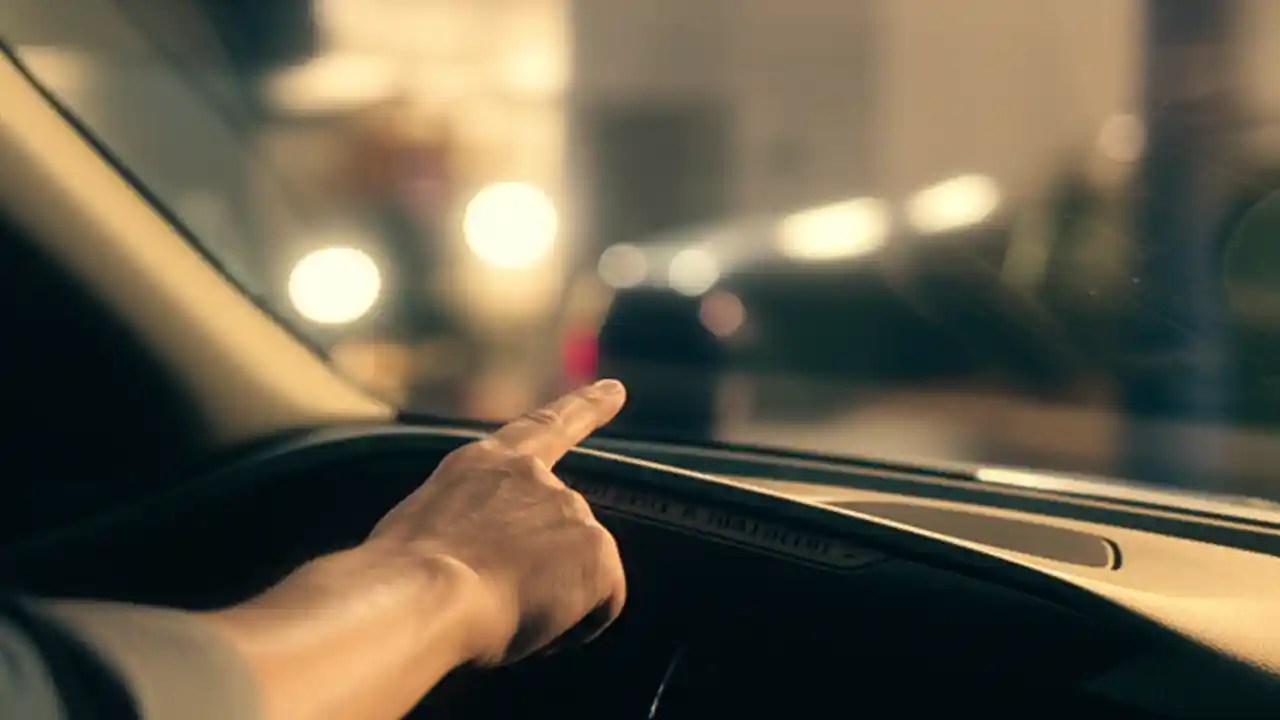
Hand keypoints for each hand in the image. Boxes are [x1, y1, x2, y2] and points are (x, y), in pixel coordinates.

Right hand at [367, 379, 628, 664]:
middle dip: (544, 565)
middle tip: (496, 597)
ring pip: (579, 570)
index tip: (616, 391)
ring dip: (553, 595)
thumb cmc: (403, 576)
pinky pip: (602, 604)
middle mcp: (536, 478)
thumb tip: (475, 557)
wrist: (420, 592)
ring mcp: (570, 510)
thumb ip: (470, 523)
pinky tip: (534, 625)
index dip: (584, 408)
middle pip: (562, 527)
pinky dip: (578, 624)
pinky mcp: (597, 550)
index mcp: (486, 465)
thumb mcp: (427, 524)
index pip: (544, 427)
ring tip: (501, 611)